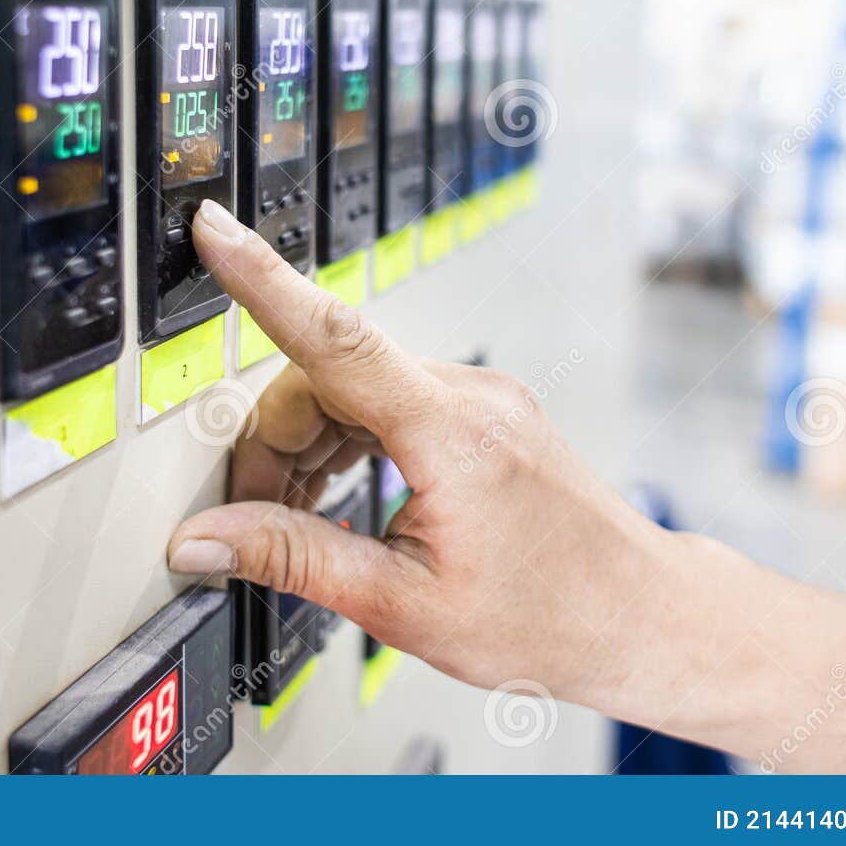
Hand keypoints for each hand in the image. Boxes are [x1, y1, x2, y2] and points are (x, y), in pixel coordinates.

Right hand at [165, 200, 664, 708]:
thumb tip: (206, 539)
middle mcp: (470, 395)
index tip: (215, 229)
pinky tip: (337, 498)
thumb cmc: (549, 617)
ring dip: (305, 449)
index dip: (262, 280)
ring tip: (300, 524)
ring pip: (350, 387)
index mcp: (452, 433)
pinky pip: (386, 401)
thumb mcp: (402, 603)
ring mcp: (481, 397)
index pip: (335, 336)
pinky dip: (344, 443)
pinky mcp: (483, 410)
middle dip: (272, 445)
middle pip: (325, 376)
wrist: (638, 615)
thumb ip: (293, 559)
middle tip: (254, 524)